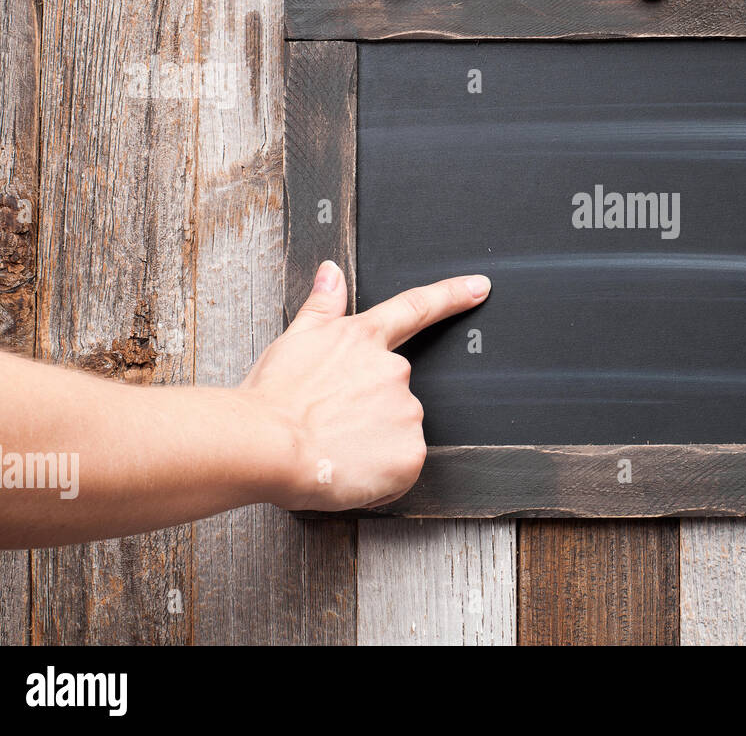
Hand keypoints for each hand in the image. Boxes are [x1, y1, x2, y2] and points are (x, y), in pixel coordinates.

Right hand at [241, 261, 490, 511]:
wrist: (266, 444)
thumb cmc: (272, 399)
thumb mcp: (294, 340)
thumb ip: (322, 305)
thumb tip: (331, 270)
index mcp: (364, 340)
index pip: (416, 309)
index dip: (452, 295)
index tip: (479, 287)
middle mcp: (395, 370)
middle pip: (396, 392)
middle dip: (372, 410)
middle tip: (331, 426)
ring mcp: (407, 411)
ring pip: (399, 431)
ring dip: (375, 443)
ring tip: (335, 449)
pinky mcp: (411, 453)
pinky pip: (400, 468)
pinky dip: (380, 475)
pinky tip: (350, 471)